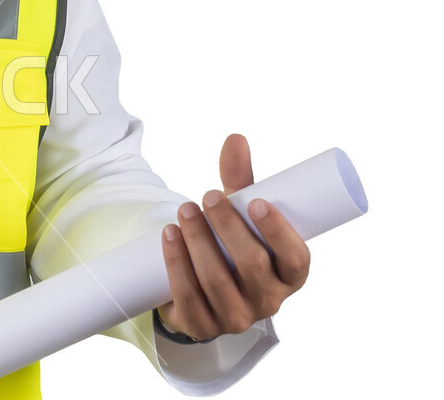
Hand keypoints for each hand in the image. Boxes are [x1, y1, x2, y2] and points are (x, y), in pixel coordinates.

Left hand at [158, 134, 311, 340]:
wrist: (200, 287)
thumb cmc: (232, 243)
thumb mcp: (241, 215)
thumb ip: (240, 180)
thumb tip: (235, 138)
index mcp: (290, 276)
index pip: (296, 260)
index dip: (279, 233)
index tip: (256, 202)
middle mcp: (268, 301)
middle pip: (252, 266)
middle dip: (228, 229)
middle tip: (206, 197)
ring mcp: (234, 317)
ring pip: (217, 281)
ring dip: (198, 242)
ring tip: (184, 212)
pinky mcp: (201, 325)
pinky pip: (188, 297)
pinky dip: (176, 264)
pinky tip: (168, 237)